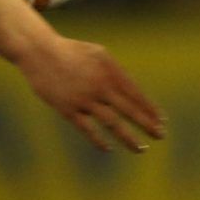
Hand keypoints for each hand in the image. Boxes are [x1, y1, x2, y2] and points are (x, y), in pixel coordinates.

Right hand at [20, 37, 165, 152]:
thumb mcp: (98, 54)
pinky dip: (99, 140)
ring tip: (141, 148)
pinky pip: (87, 129)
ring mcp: (84, 99)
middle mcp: (100, 86)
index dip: (149, 109)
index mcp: (110, 71)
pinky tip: (109, 148)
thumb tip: (132, 93)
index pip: (136, 95)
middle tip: (160, 136)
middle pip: (129, 110)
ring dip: (128, 138)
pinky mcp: (68, 109)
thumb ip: (115, 72)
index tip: (161, 120)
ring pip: (112, 123)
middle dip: (147, 125)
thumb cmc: (71, 51)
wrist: (39, 51)